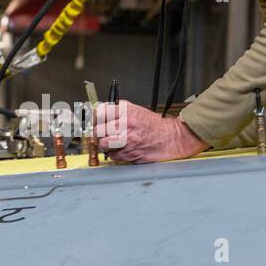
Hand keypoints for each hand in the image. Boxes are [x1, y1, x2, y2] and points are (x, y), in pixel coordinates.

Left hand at [94, 100, 209, 162]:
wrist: (171, 138)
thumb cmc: (154, 125)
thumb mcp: (136, 110)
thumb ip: (118, 111)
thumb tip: (101, 113)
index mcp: (126, 111)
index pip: (100, 112)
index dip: (95, 117)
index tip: (95, 120)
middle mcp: (125, 124)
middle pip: (98, 129)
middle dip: (98, 132)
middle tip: (101, 133)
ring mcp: (127, 140)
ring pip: (103, 144)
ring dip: (105, 144)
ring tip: (111, 142)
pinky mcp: (129, 153)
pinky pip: (112, 155)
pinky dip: (115, 154)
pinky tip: (121, 149)